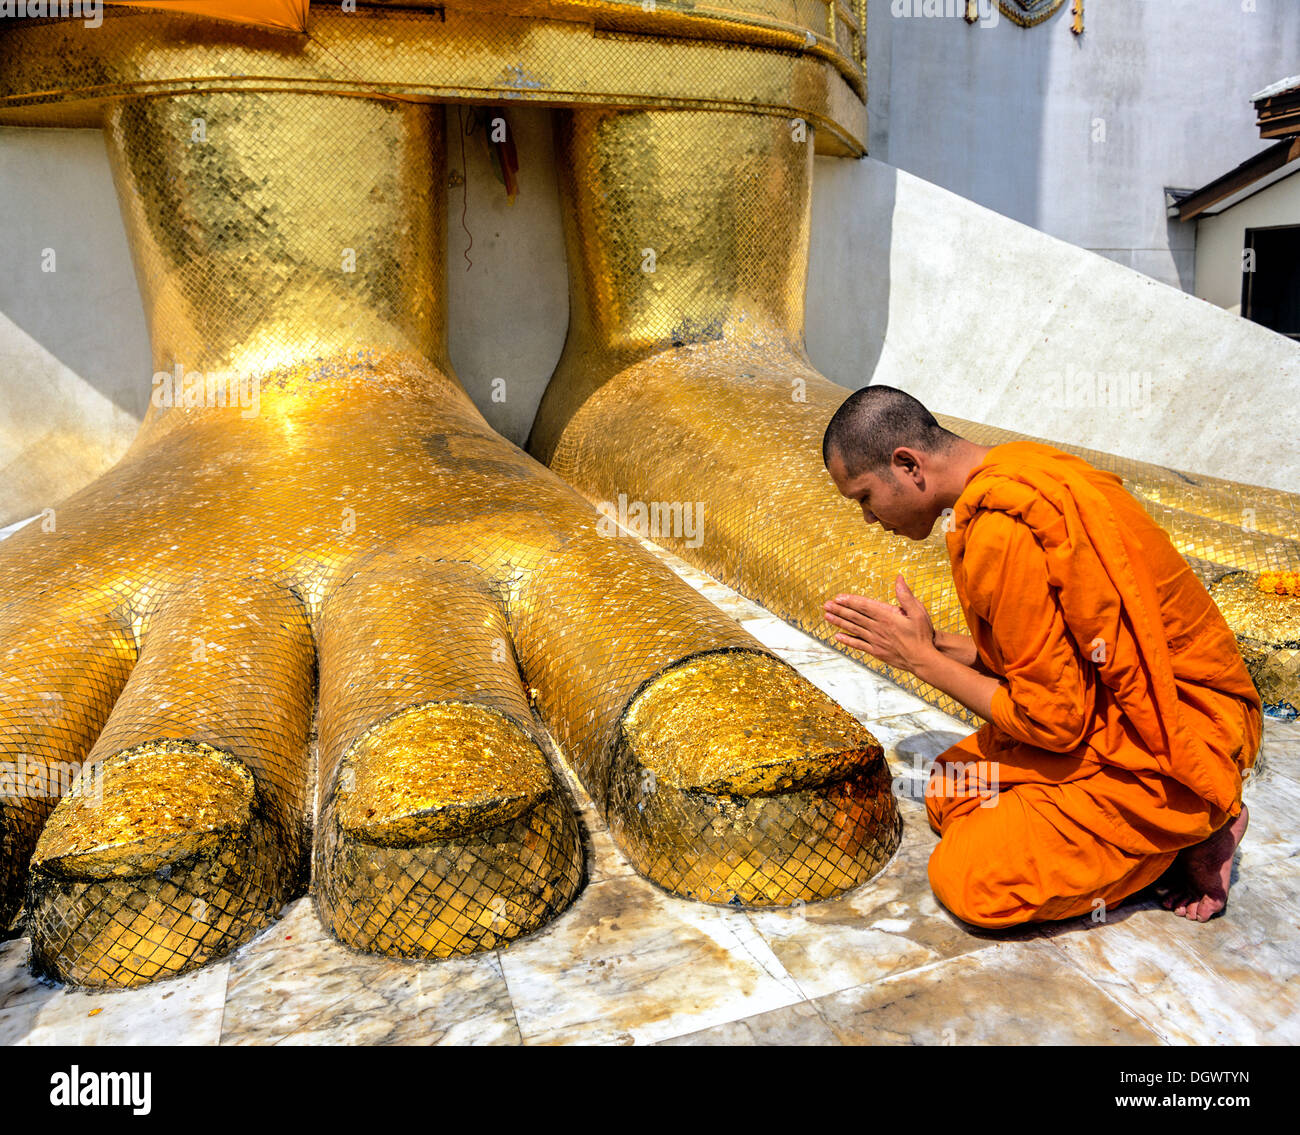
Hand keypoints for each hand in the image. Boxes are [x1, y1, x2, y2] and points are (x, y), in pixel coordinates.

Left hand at [822, 574, 938, 673]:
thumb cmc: (922, 635)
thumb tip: (899, 578)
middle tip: (826, 605)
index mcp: (887, 617)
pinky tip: (837, 636)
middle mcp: (878, 628)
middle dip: (839, 610)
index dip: (850, 601)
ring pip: (854, 629)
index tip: (839, 597)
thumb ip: (906, 595)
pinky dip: (847, 640)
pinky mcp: (876, 651)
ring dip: (839, 622)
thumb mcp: (918, 611)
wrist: (923, 659)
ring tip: (827, 616)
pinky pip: (858, 645)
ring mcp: (875, 640)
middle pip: (855, 616)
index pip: (864, 606)